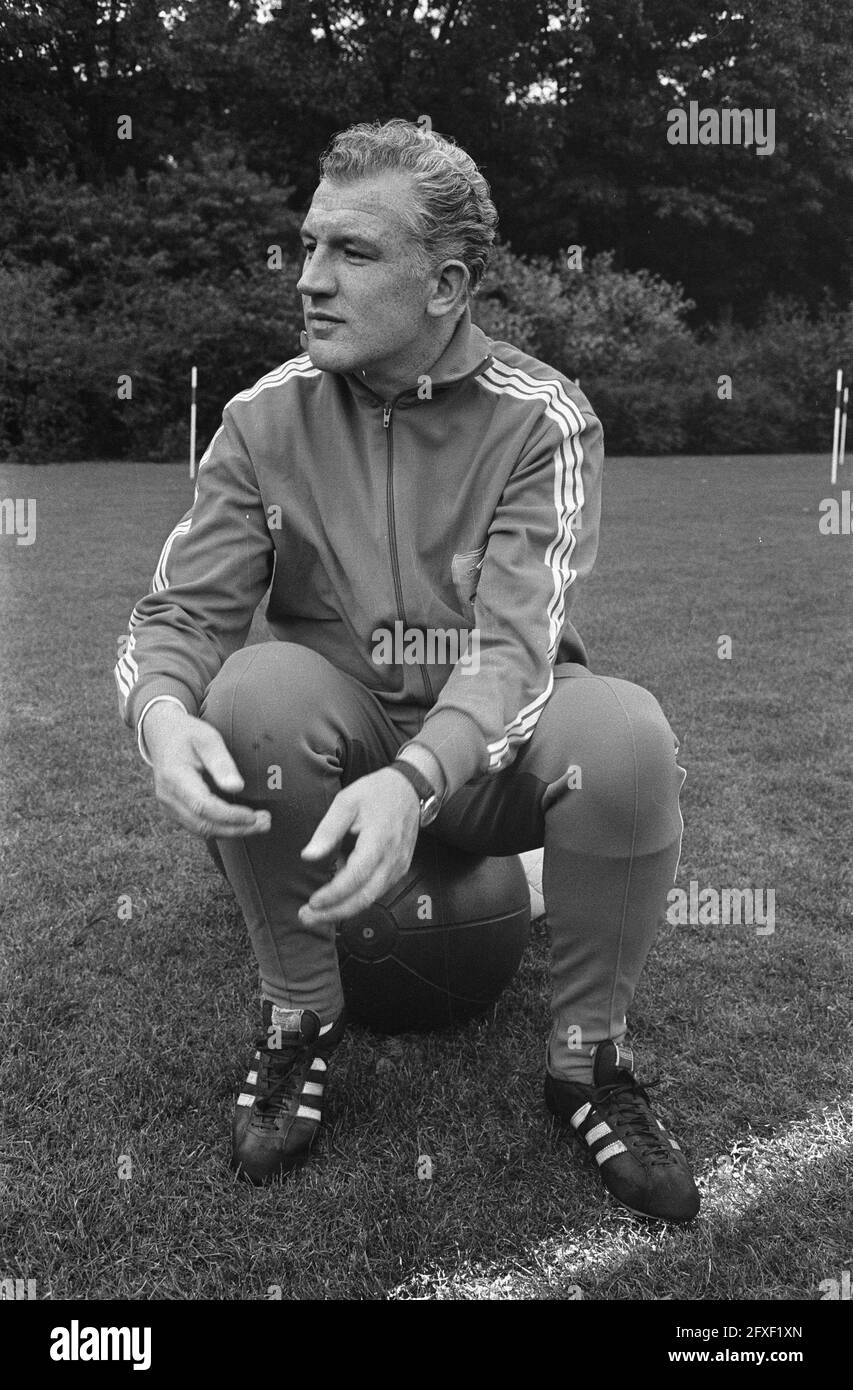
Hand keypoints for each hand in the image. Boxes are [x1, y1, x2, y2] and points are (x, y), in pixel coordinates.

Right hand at [144, 702, 270, 838]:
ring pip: (201, 829)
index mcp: (175, 777)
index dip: (229, 816)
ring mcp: (169, 806)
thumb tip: (237, 787)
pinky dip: (221, 827)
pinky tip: (241, 822)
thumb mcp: (208, 739)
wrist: (162, 734)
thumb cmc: (188, 734)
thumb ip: (222, 763)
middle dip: (236, 828)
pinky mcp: (175, 810)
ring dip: (231, 831)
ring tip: (259, 824)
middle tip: (265, 823)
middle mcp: (168, 796)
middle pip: (203, 824)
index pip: (202, 806)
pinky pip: (198, 826)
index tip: (253, 815)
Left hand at [298, 767, 419, 923]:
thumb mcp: (346, 802)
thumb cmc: (376, 793)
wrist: (410, 789)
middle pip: (364, 898)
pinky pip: (376, 891)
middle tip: (307, 917)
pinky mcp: (398, 870)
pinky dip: (355, 899)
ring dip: (343, 910)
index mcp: (378, 841)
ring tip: (316, 912)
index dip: (333, 894)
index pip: (355, 878)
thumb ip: (327, 831)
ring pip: (370, 899)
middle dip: (334, 912)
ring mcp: (398, 867)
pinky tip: (336, 898)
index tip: (312, 902)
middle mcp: (392, 860)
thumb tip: (308, 856)